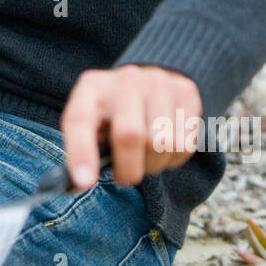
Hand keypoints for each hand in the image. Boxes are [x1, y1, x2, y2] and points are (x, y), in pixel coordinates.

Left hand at [60, 63, 201, 188]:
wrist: (149, 80)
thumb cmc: (113, 112)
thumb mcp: (91, 122)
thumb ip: (82, 151)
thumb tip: (79, 185)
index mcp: (91, 87)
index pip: (80, 120)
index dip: (81, 153)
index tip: (85, 183)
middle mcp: (125, 80)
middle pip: (130, 135)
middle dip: (128, 169)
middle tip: (125, 178)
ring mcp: (158, 82)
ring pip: (162, 144)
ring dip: (153, 165)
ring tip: (145, 159)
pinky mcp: (185, 92)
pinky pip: (185, 144)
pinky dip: (173, 159)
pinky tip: (165, 148)